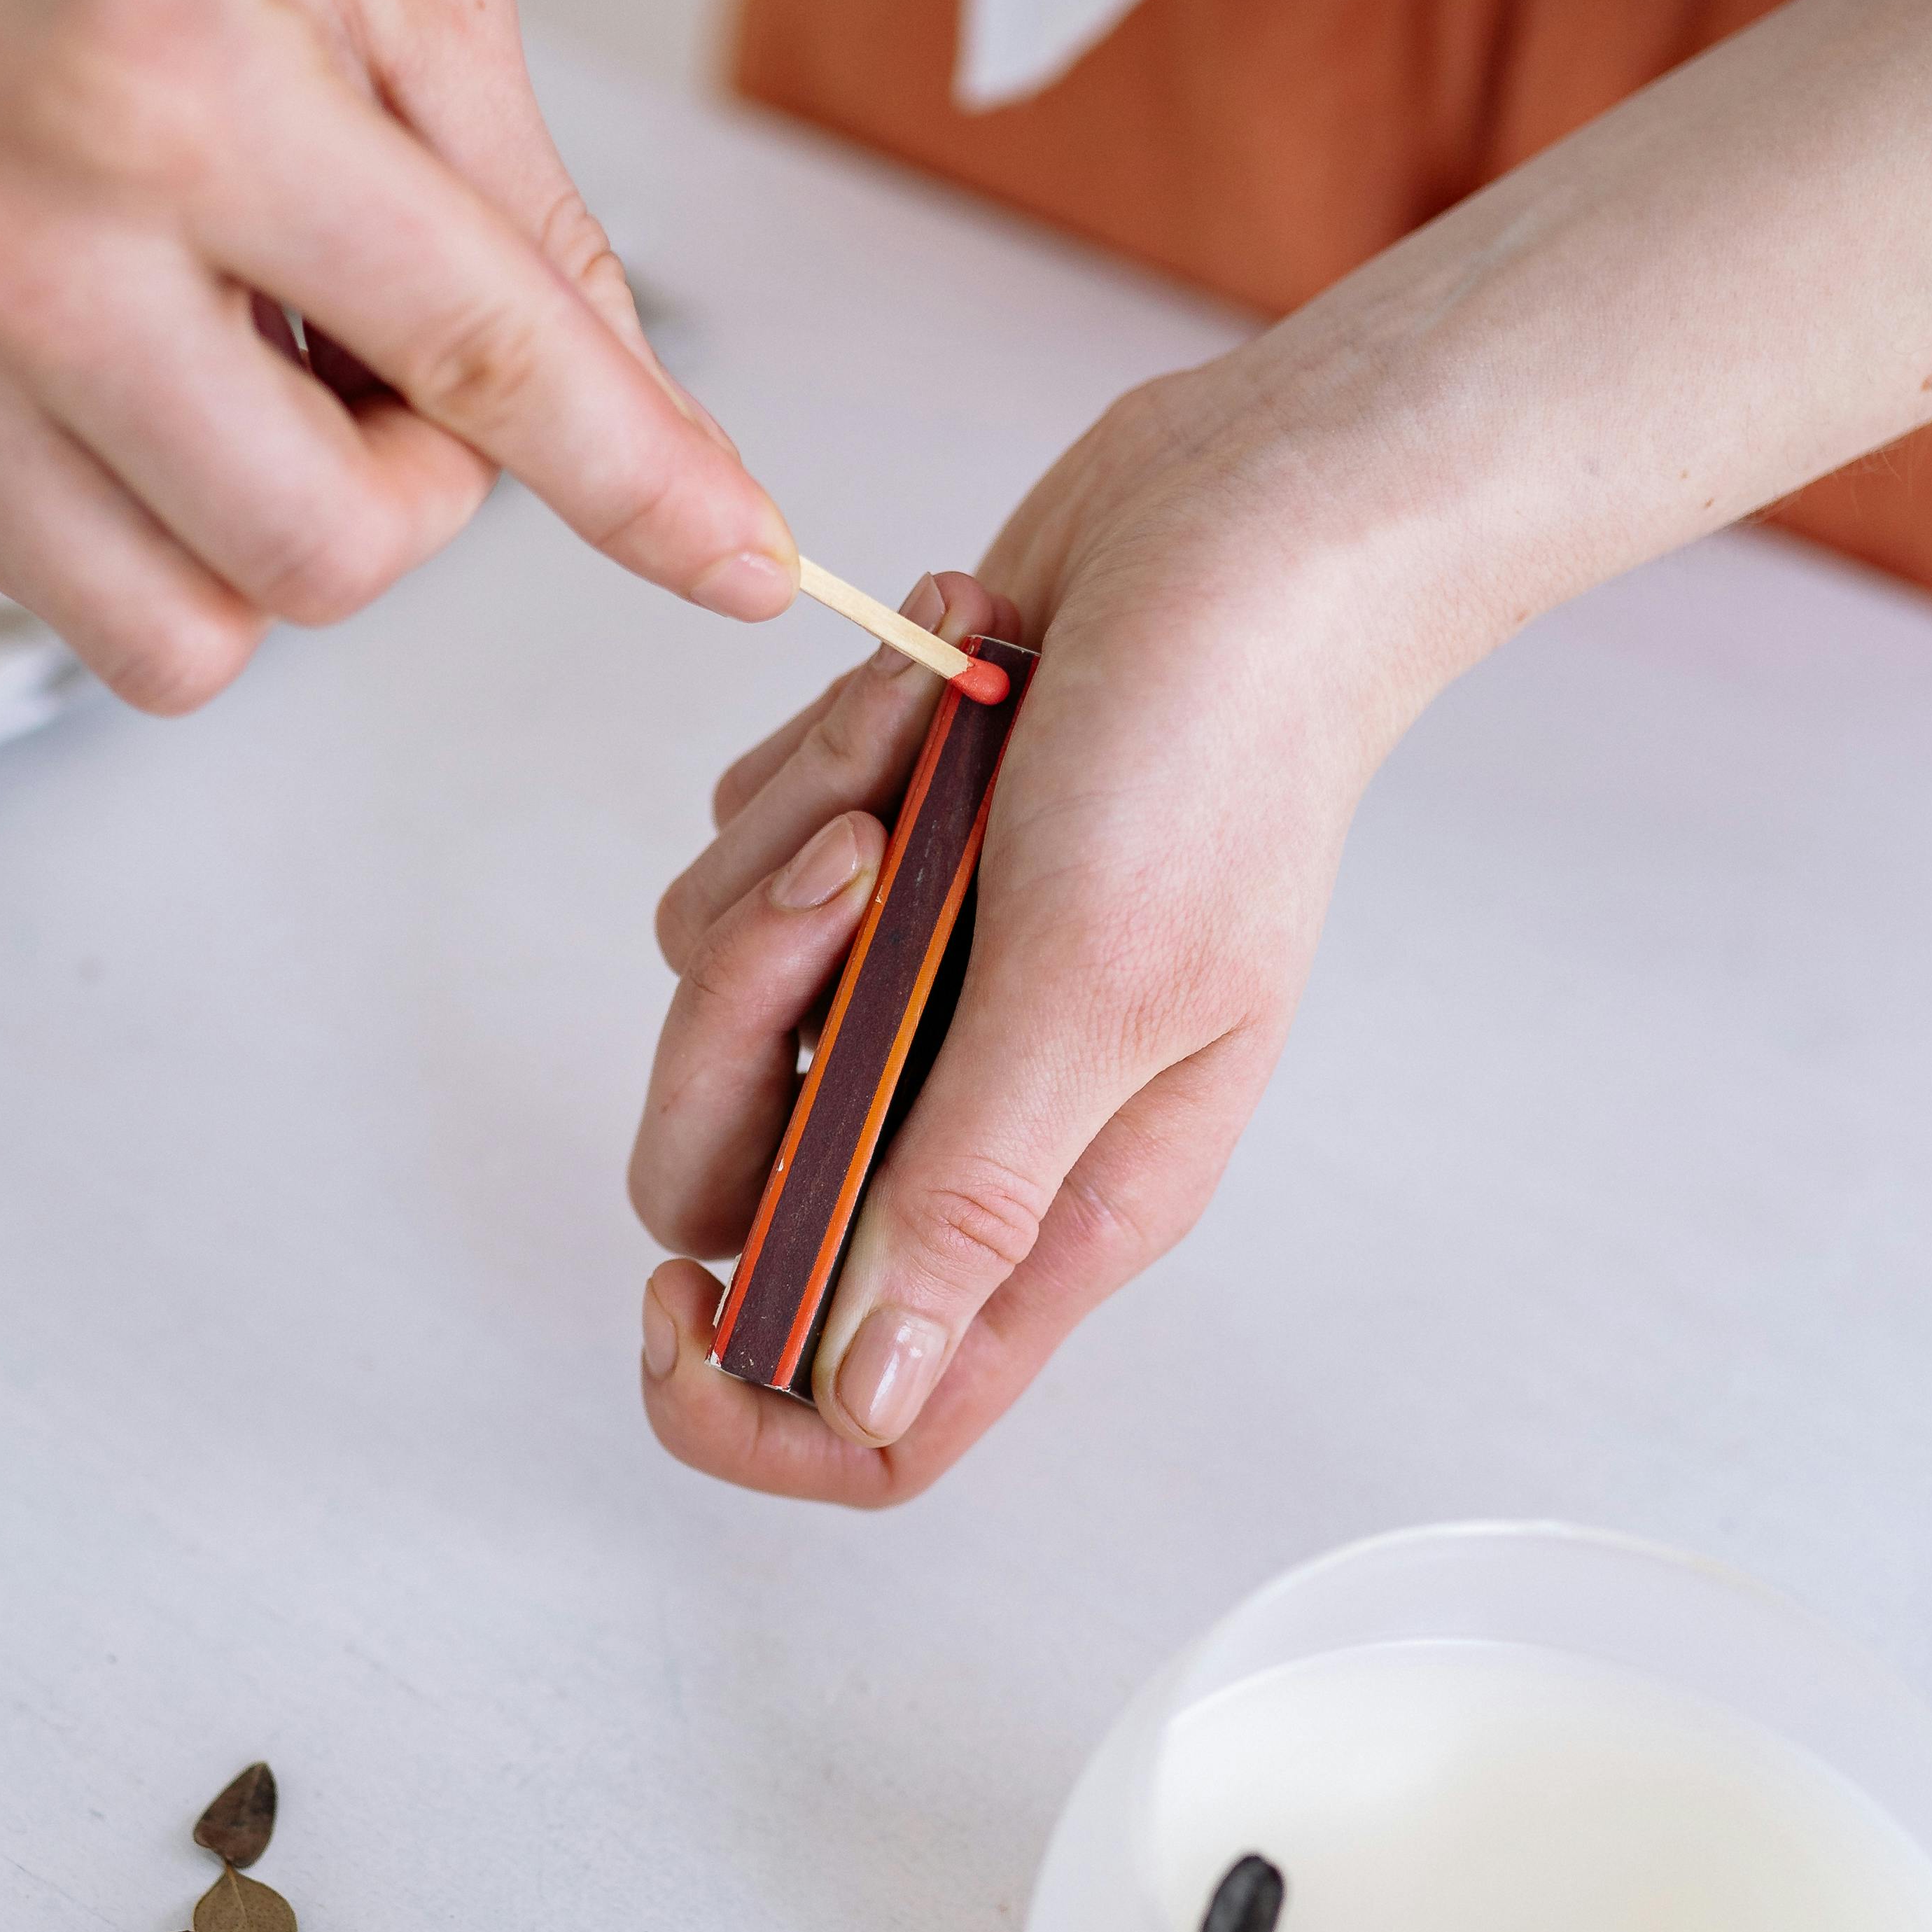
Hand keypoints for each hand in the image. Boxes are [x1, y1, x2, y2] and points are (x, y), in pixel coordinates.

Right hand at [0, 0, 792, 710]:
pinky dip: (159, 514)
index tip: (747, 565)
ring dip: (279, 540)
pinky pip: (70, 591)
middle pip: (319, 559)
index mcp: (178, 87)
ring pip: (182, 637)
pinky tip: (153, 349)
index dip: (634, 483)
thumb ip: (541, 243)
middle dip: (415, 498)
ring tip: (267, 362)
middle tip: (396, 350)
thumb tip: (672, 469)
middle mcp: (9, 234)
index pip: (470, 359)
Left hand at [631, 387, 1396, 1501]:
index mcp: (1058, 1198)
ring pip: (717, 998)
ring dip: (795, 851)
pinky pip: (737, 861)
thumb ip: (968, 1198)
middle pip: (735, 1189)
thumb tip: (867, 1398)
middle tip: (844, 880)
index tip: (682, 1302)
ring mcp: (915, 985)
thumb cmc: (1220, 754)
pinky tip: (934, 695)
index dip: (749, 1402)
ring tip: (928, 734)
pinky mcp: (869, 863)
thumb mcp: (1100, 990)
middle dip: (736, 1032)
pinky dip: (813, 768)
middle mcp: (972, 1113)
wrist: (1249, 522)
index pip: (877, 1409)